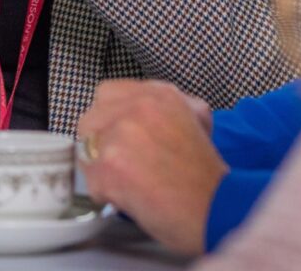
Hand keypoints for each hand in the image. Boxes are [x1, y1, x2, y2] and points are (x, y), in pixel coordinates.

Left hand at [76, 80, 226, 256]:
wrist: (214, 207)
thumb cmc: (206, 173)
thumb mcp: (198, 119)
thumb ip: (165, 106)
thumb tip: (138, 112)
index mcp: (158, 94)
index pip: (108, 93)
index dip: (110, 117)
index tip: (117, 134)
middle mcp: (137, 107)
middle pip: (90, 118)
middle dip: (99, 141)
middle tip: (118, 161)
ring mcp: (120, 135)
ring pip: (86, 148)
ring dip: (100, 167)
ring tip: (126, 182)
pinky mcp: (109, 166)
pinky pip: (89, 179)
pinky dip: (105, 193)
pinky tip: (128, 197)